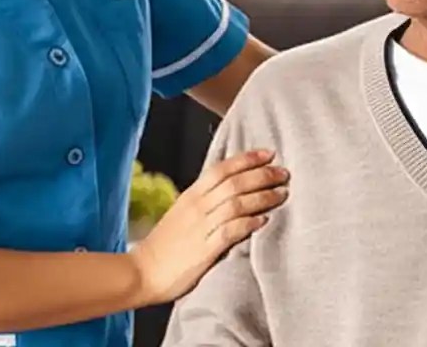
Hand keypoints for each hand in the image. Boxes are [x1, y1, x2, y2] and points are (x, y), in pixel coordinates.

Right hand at [129, 149, 288, 304]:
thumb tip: (231, 192)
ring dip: (263, 197)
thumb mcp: (181, 213)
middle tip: (284, 173)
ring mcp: (201, 227)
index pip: (222, 169)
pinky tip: (264, 220)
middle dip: (262, 175)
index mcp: (191, 195)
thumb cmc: (163, 246)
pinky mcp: (205, 249)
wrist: (142, 272)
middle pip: (234, 182)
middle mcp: (197, 207)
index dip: (247, 159)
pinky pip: (231, 230)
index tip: (268, 153)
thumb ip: (204, 201)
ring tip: (282, 194)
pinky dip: (249, 223)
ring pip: (237, 203)